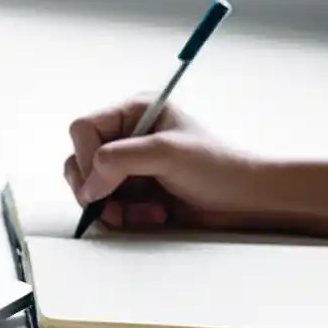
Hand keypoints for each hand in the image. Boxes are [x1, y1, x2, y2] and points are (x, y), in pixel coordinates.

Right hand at [64, 98, 259, 229]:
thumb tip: (87, 186)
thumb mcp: (167, 154)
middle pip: (79, 158)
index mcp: (133, 112)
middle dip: (95, 187)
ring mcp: (129, 164)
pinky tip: (153, 216)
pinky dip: (124, 215)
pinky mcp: (134, 190)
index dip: (86, 156)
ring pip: (90, 186)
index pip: (83, 129)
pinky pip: (107, 204)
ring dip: (111, 206)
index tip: (102, 182)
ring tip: (144, 214)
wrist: (247, 199)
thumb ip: (119, 160)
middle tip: (111, 206)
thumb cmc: (218, 167)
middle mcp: (126, 135)